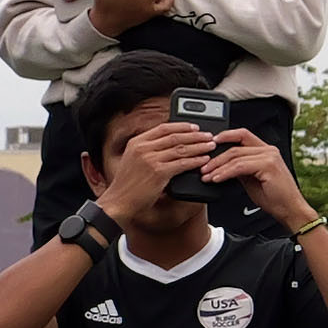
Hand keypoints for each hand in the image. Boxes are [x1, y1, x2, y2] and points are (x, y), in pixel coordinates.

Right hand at [87, 111, 213, 227]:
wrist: (118, 202)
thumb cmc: (126, 186)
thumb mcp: (131, 161)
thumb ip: (146, 151)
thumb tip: (168, 147)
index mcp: (136, 143)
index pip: (163, 128)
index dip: (181, 126)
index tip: (194, 127)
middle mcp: (143, 148)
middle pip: (175, 136)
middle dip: (195, 135)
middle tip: (208, 135)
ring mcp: (151, 159)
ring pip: (181, 148)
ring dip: (199, 146)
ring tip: (210, 146)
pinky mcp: (159, 172)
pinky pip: (182, 163)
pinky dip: (195, 161)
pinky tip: (203, 160)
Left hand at [194, 127, 310, 231]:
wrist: (290, 210)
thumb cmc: (275, 198)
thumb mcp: (252, 180)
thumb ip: (240, 169)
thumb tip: (222, 166)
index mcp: (266, 150)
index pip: (242, 135)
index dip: (225, 136)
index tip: (210, 144)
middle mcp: (269, 150)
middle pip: (236, 146)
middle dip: (215, 157)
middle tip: (203, 167)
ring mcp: (269, 157)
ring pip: (236, 156)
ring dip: (217, 166)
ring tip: (206, 175)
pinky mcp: (268, 166)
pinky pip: (240, 166)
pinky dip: (225, 173)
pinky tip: (217, 179)